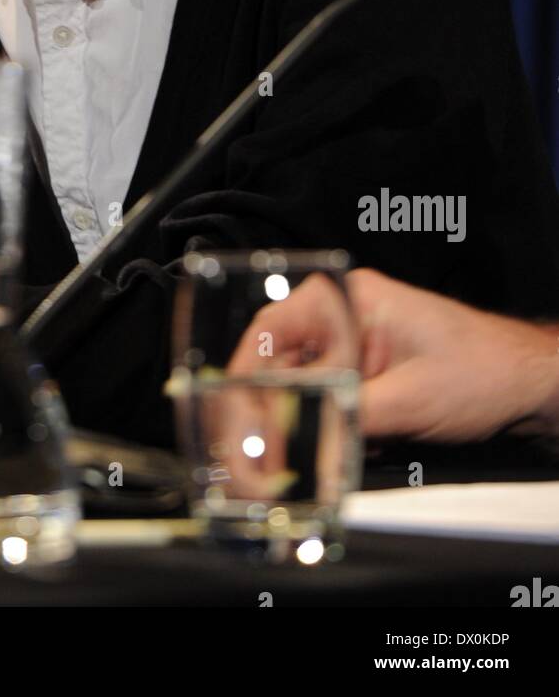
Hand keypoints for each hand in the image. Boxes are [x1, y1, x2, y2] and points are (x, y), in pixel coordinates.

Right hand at [228, 267, 558, 444]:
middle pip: (280, 360)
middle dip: (268, 406)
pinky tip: (330, 446)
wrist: (526, 382)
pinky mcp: (365, 369)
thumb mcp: (407, 400)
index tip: (228, 409)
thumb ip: (344, 419)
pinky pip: (325, 395)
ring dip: (296, 419)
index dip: (243, 371)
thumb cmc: (482, 369)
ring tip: (286, 455)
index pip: (272, 328)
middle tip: (256, 448)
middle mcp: (345, 314)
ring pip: (300, 383)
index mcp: (349, 299)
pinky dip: (323, 423)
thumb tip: (295, 443)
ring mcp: (354, 341)